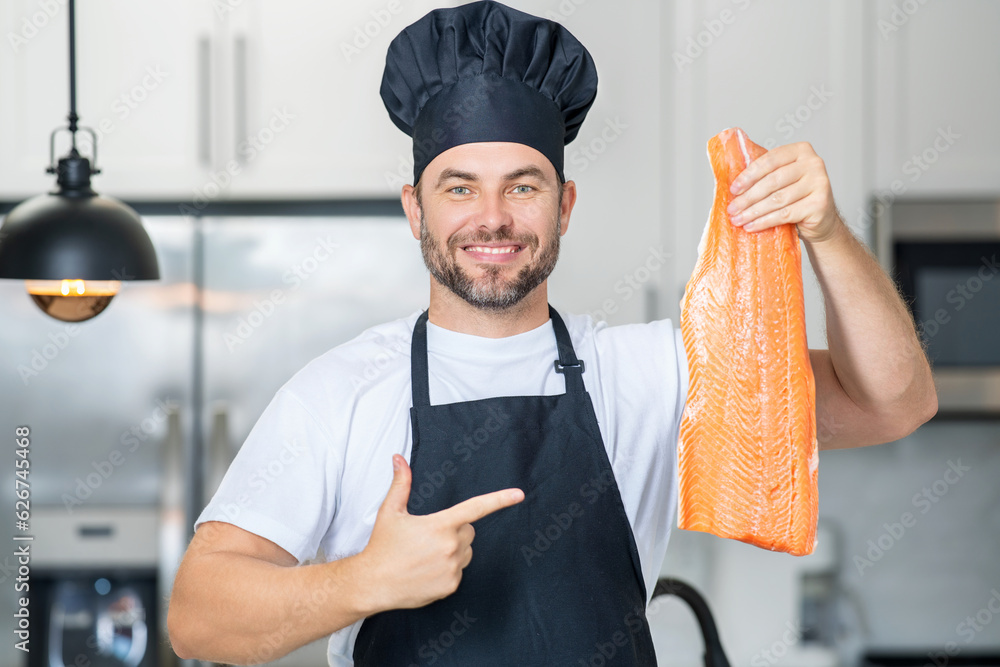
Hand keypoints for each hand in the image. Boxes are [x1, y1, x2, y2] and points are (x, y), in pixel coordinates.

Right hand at [360, 454, 523, 612]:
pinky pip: (459, 571)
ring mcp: (452, 568)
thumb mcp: (390, 512)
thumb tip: (399, 459)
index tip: (519, 494)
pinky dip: (448, 569)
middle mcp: (451, 546)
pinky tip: (427, 570)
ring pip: (466, 551)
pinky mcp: (451, 585)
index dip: (500, 499)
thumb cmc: (382, 546)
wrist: (373, 583)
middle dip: (455, 529)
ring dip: (454, 549)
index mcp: (440, 525)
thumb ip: (401, 483)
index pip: (476, 508)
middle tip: (429, 535)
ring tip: (426, 554)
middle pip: (469, 530)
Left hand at [726, 142, 842, 243]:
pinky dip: (765, 221)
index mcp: (801, 150)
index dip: (749, 175)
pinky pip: (785, 214)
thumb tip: (732, 181)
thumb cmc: (797, 198)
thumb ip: (764, 174)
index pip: (770, 160)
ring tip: (738, 219)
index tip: (733, 189)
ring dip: (753, 211)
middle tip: (732, 209)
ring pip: (777, 199)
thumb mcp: (782, 180)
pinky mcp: (819, 204)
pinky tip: (752, 226)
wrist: (821, 220)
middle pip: (772, 181)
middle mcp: (813, 163)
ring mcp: (819, 183)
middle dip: (748, 197)